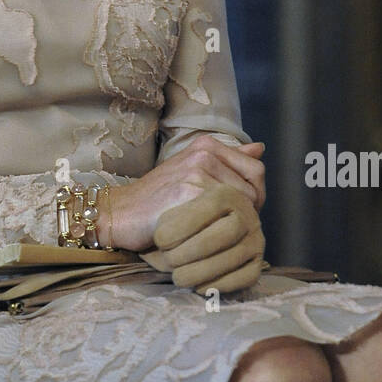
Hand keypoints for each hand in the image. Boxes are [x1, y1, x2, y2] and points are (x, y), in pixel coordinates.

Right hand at [109, 134, 263, 251]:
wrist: (121, 212)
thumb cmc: (159, 198)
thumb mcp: (192, 171)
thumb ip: (228, 160)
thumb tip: (260, 147)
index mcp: (207, 145)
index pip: (256, 169)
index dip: (256, 194)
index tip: (241, 212)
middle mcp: (204, 153)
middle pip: (254, 189)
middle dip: (249, 212)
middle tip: (228, 227)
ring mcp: (196, 171)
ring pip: (243, 206)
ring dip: (236, 224)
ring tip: (216, 232)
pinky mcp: (189, 192)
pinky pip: (225, 216)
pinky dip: (220, 231)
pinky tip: (205, 236)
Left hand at [150, 184, 265, 294]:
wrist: (180, 235)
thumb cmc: (170, 220)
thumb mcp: (168, 208)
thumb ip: (169, 216)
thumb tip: (161, 239)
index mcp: (224, 192)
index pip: (209, 207)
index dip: (184, 226)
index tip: (160, 240)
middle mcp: (246, 212)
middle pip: (225, 234)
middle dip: (193, 251)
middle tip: (171, 260)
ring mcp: (255, 238)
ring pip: (233, 257)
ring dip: (201, 272)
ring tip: (178, 277)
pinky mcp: (257, 262)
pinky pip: (246, 277)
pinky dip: (220, 285)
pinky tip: (198, 287)